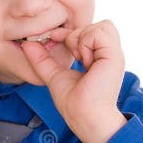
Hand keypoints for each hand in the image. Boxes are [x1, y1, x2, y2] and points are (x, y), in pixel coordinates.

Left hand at [20, 20, 126, 142]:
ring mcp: (114, 54)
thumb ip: (43, 59)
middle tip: (74, 57)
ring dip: (83, 39)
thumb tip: (28, 44)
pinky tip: (85, 61)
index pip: (88, 31)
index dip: (69, 31)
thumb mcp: (54, 75)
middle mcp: (109, 54)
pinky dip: (86, 43)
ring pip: (100, 25)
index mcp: (100, 58)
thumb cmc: (74, 104)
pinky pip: (99, 33)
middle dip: (78, 35)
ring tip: (81, 60)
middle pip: (97, 24)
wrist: (85, 118)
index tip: (54, 37)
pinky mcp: (114, 56)